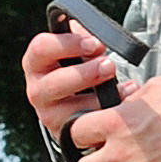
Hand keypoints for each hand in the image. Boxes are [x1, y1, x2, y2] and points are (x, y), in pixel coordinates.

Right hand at [23, 23, 138, 135]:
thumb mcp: (76, 50)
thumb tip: (88, 27)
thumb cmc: (77, 71)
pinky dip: (108, 113)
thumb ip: (80, 37)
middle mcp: (36, 90)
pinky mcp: (65, 134)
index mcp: (36, 63)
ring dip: (98, 97)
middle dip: (85, 74)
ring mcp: (49, 115)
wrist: (79, 105)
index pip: (41, 48)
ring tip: (121, 86)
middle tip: (109, 66)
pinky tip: (124, 100)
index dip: (69, 44)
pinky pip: (86, 127)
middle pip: (54, 82)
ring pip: (69, 109)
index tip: (95, 44)